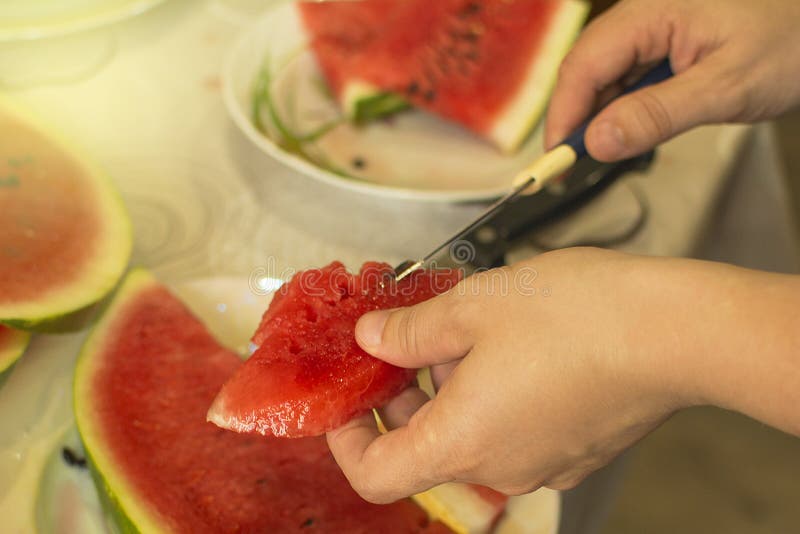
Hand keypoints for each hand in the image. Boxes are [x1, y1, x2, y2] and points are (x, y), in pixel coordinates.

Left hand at [326, 248, 799, 503]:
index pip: (376, 474)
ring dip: (449, 389)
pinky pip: (513, 430)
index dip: (348, 439)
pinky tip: (508, 347)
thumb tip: (372, 339)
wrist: (674, 330)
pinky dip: (492, 396)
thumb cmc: (578, 317)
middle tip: (402, 342)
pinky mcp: (575, 448)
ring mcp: (543, 462)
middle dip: (401, 396)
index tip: (347, 399)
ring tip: (461, 329)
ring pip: (469, 434)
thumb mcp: (472, 306)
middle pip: (422, 447)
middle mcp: (501, 466)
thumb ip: (410, 330)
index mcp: (461, 441)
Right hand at [545, 0, 799, 160]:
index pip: (584, 65)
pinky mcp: (664, 43)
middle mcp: (644, 14)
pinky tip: (626, 132)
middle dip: (574, 119)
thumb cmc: (792, 41)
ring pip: (604, 76)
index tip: (556, 161)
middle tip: (569, 168)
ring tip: (598, 156)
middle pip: (586, 70)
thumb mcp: (725, 86)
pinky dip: (621, 109)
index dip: (563, 115)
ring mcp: (653, 28)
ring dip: (597, 117)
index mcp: (652, 10)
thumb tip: (597, 142)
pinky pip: (627, 78)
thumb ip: (657, 114)